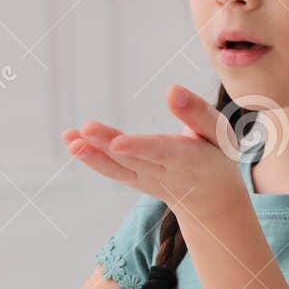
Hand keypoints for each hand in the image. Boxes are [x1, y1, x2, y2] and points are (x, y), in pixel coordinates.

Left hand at [61, 84, 249, 226]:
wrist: (210, 199)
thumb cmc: (215, 156)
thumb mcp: (218, 133)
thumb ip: (196, 112)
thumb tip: (171, 89)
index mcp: (188, 159)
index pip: (161, 152)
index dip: (140, 147)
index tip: (118, 142)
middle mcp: (163, 173)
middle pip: (132, 158)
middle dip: (108, 144)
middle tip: (85, 129)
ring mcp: (146, 180)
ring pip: (117, 168)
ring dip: (92, 155)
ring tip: (70, 139)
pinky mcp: (134, 181)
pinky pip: (112, 171)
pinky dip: (92, 157)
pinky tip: (72, 141)